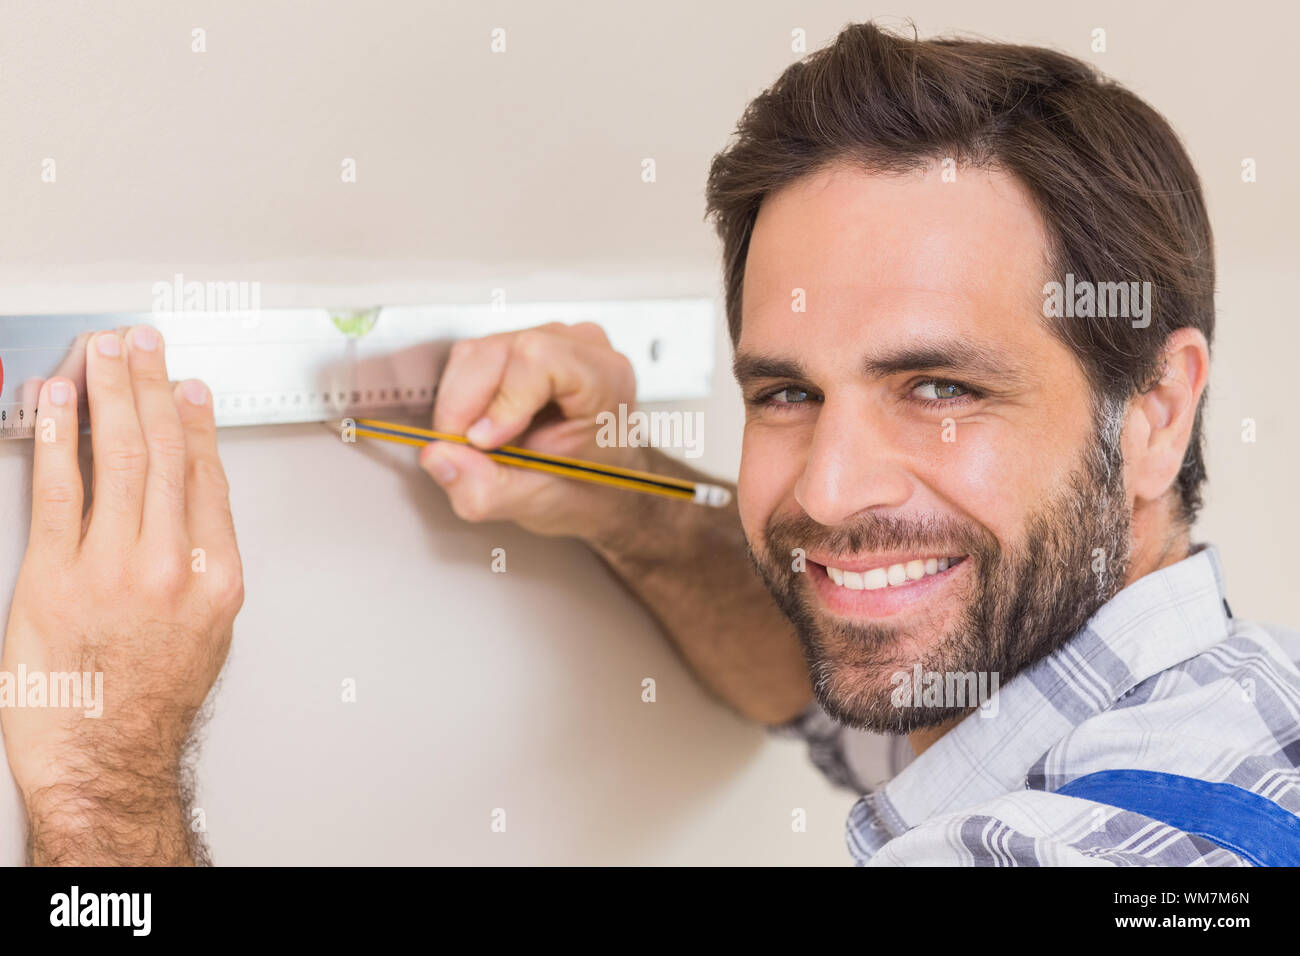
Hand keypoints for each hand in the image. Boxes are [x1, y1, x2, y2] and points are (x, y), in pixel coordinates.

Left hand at [1, 325, 243, 864]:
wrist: (107, 758)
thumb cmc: (153, 702)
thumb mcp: (209, 630)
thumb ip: (204, 564)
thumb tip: (190, 512)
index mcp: (215, 575)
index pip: (205, 475)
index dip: (193, 420)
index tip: (185, 386)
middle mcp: (170, 563)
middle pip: (162, 453)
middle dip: (150, 386)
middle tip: (141, 344)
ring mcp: (113, 566)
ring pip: (117, 457)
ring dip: (110, 393)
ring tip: (104, 354)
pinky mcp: (55, 575)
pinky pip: (59, 488)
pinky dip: (59, 436)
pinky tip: (58, 401)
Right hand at [421, 321, 645, 539]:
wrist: (597, 484)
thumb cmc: (584, 486)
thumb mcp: (536, 504)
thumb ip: (486, 488)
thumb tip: (439, 457)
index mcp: (604, 378)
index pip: (538, 358)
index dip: (501, 399)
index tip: (482, 442)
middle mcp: (580, 347)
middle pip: (498, 352)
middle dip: (465, 406)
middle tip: (466, 451)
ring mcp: (550, 339)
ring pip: (477, 353)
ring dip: (461, 403)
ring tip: (483, 443)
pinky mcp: (523, 345)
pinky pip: (474, 358)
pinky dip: (463, 396)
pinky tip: (485, 425)